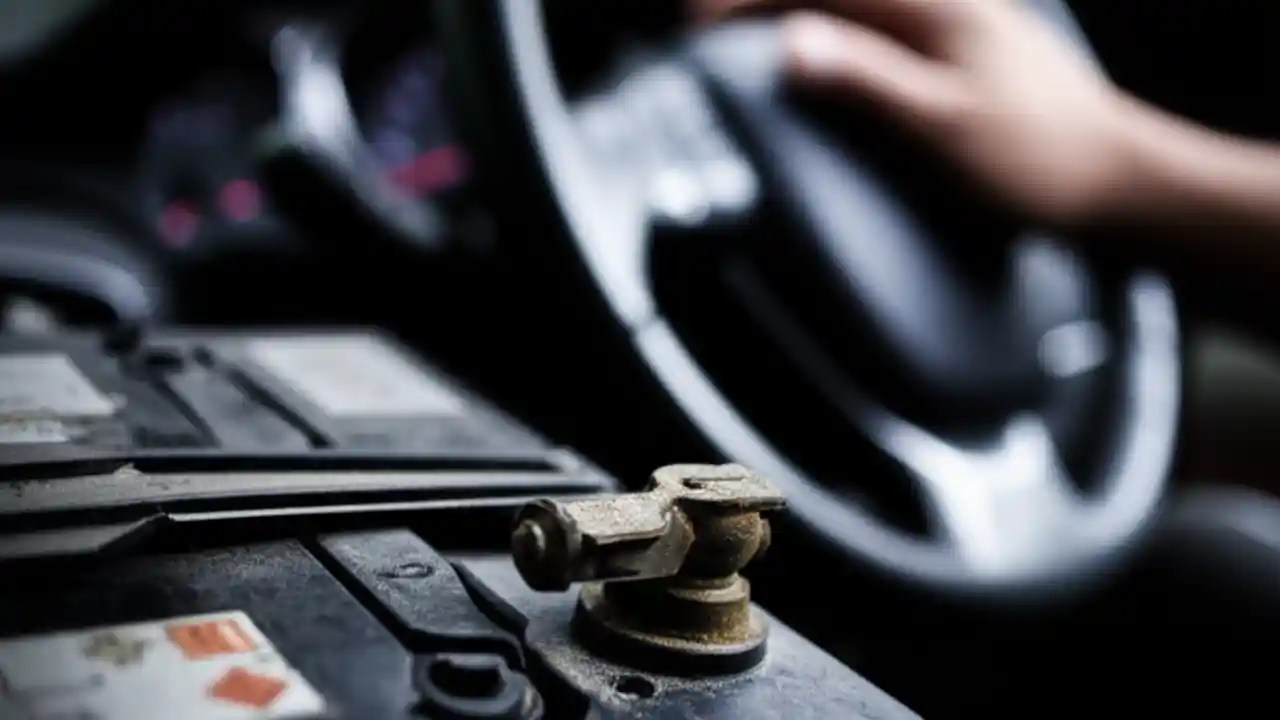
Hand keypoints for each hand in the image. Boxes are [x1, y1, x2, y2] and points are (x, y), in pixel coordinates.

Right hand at [698, 0, 1143, 228]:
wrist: (1113, 177)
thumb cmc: (1037, 157)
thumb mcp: (944, 126)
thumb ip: (868, 81)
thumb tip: (790, 43)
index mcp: (934, 6)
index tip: (697, 18)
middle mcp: (941, 1)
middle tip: (706, 21)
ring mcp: (952, 18)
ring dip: (798, 7)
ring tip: (745, 27)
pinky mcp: (958, 43)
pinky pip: (877, 18)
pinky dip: (833, 25)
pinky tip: (818, 45)